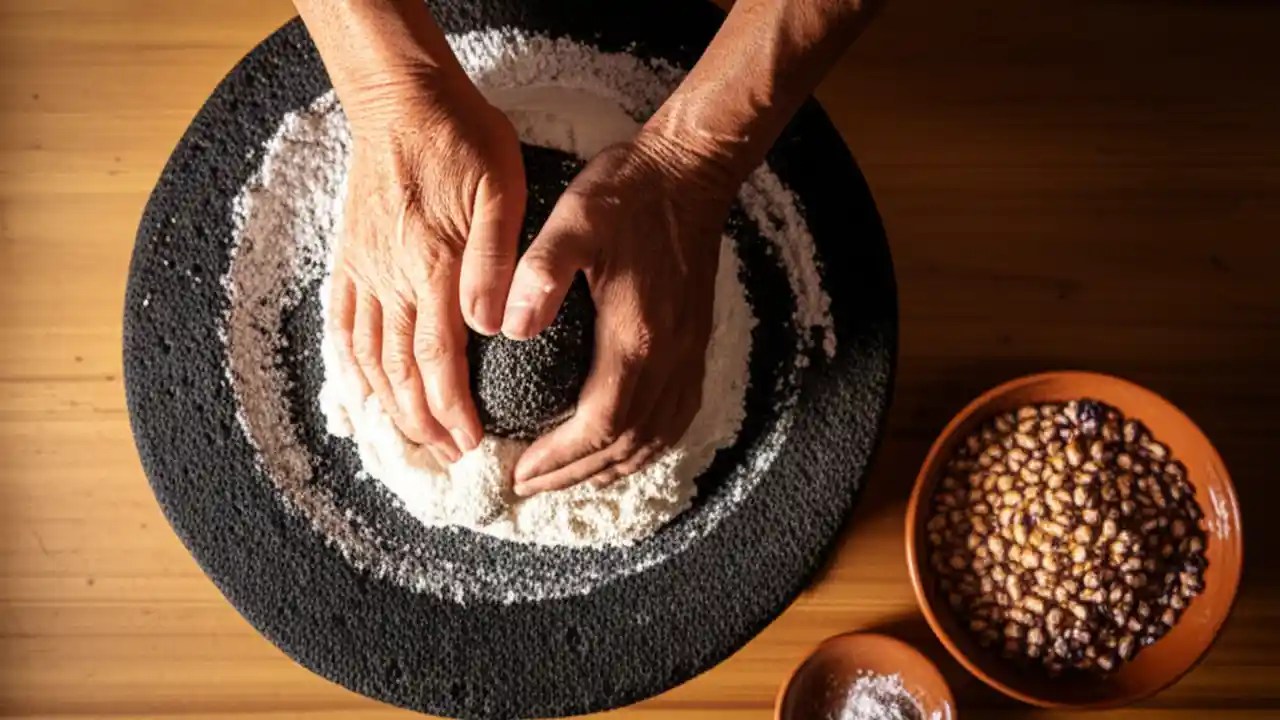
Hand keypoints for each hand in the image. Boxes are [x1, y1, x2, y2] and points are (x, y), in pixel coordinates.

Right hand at [329, 78, 525, 466]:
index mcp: (432, 267)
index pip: (440, 360)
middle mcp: (391, 278)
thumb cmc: (462, 139)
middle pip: (402, 371)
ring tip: (411, 441)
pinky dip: (350, 366)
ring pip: (370, 357)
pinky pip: (342, 324)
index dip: (452, 410)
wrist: (401, 98)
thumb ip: (496, 262)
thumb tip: (491, 326)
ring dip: (389, 407)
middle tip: (447, 458)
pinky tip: (361, 394)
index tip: (471, 443)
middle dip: (423, 424)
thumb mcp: (502, 190)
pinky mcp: (350, 258)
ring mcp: (365, 270)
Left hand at [502, 134, 737, 494]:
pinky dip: (645, 446)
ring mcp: (688, 354)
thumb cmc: (628, 192)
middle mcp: (669, 357)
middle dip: (575, 475)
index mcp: (636, 336)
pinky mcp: (695, 344)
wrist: (692, 171)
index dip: (558, 458)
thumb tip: (510, 328)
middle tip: (528, 486)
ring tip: (568, 479)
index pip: (599, 424)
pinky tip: (622, 449)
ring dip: (610, 468)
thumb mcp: (575, 218)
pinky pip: (676, 417)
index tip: (518, 472)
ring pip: (655, 438)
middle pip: (625, 445)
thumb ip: (541, 270)